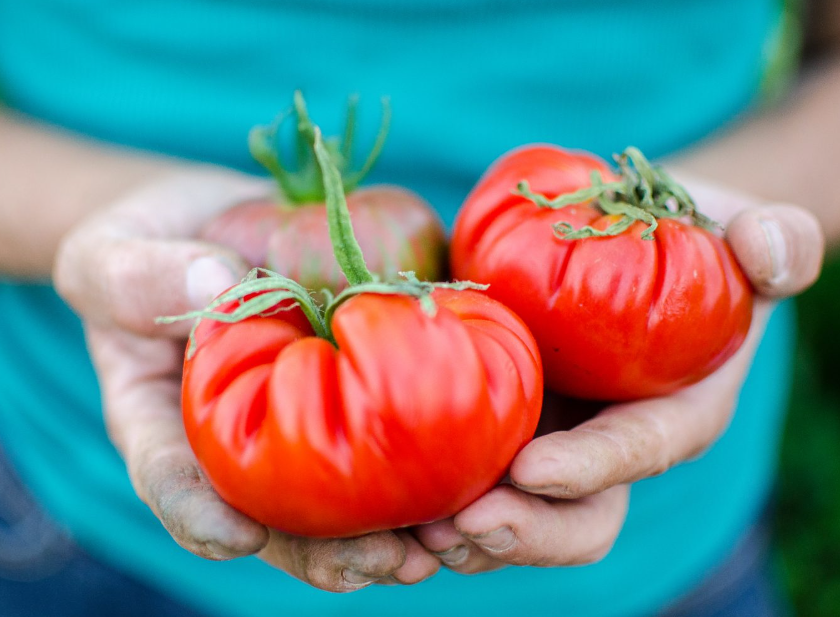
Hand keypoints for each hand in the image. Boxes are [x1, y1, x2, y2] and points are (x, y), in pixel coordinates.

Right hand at [53, 170, 438, 590]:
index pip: (172, 481)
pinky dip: (429, 456)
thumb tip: (220, 282)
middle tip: (384, 561)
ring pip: (338, 496)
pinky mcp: (347, 381)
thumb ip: (139, 276)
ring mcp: (295, 416)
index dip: (201, 516)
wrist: (200, 226)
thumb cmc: (138, 250)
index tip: (236, 535)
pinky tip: (471, 470)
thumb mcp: (110, 255)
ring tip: (438, 543)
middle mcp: (236, 440)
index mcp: (164, 424)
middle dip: (328, 551)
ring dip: (391, 527)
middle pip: (275, 516)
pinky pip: (382, 425)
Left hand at [413, 178, 823, 572]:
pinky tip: (382, 502)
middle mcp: (607, 447)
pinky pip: (466, 484)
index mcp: (670, 413)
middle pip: (576, 519)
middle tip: (460, 523)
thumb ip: (772, 242)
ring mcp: (550, 446)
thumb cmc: (688, 241)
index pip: (638, 451)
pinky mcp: (499, 430)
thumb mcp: (740, 233)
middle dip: (522, 530)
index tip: (532, 470)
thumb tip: (767, 253)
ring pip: (514, 518)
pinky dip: (427, 501)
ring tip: (415, 529)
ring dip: (464, 535)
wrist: (627, 247)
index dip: (590, 467)